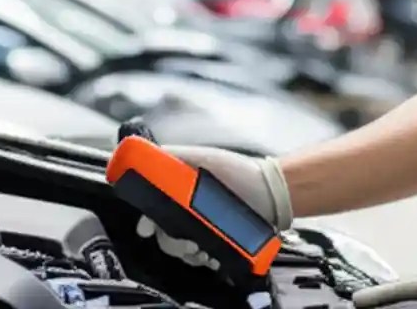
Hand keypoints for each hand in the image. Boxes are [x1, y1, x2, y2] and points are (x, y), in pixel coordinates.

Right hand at [133, 145, 291, 267]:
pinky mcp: (216, 243)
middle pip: (164, 233)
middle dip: (171, 243)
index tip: (147, 230)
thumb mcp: (204, 157)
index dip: (147, 220)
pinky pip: (200, 257)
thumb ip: (174, 156)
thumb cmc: (238, 171)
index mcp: (179, 190)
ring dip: (186, 253)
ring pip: (180, 249)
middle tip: (187, 244)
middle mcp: (186, 210)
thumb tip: (146, 159)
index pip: (152, 208)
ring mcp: (201, 228)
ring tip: (201, 252)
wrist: (271, 194)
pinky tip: (211, 257)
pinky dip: (202, 259)